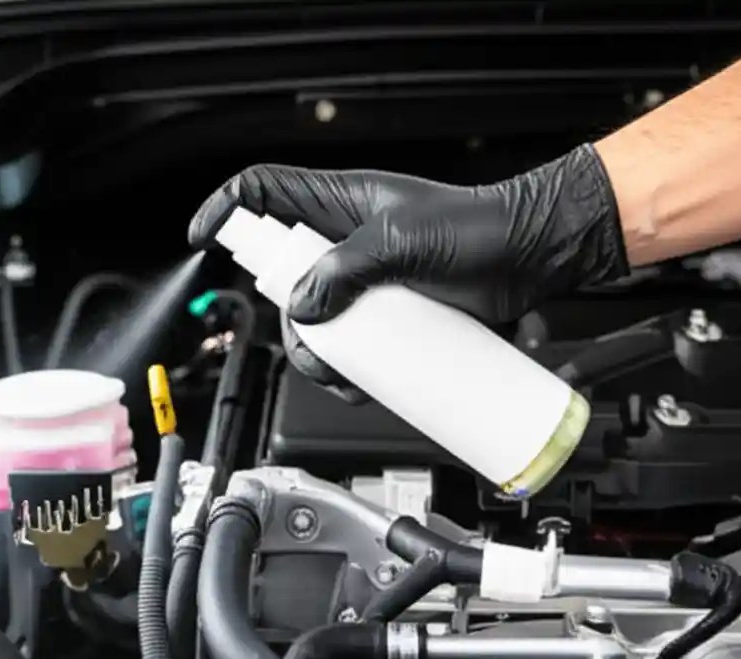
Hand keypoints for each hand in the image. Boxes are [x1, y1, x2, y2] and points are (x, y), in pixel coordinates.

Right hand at [188, 144, 628, 400]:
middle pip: (283, 278)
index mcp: (341, 202)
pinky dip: (350, 370)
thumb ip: (348, 267)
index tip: (204, 236)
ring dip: (321, 356)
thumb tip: (304, 305)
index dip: (228, 210)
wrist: (536, 256)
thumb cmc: (481, 227)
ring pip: (317, 321)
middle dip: (289, 321)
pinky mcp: (393, 313)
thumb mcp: (404, 240)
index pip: (264, 190)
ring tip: (349, 377)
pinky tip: (365, 385)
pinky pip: (355, 344)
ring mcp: (368, 280)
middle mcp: (346, 241)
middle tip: (312, 343)